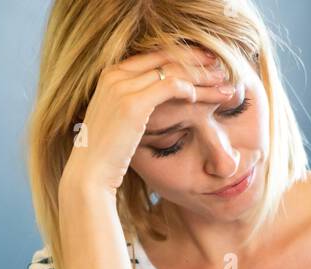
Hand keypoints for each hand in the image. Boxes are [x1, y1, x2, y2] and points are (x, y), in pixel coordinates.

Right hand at [61, 46, 236, 194]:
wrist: (90, 172)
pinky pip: (169, 86)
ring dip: (200, 77)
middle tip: (220, 68)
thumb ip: (133, 101)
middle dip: (196, 61)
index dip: (182, 56)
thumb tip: (156, 100)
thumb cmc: (106, 152)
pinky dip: (187, 89)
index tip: (205, 63)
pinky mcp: (132, 103)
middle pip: (165, 58)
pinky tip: (198, 98)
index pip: (154, 55)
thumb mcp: (118, 119)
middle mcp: (115, 75)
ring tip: (221, 84)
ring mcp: (122, 87)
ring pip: (172, 71)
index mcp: (111, 74)